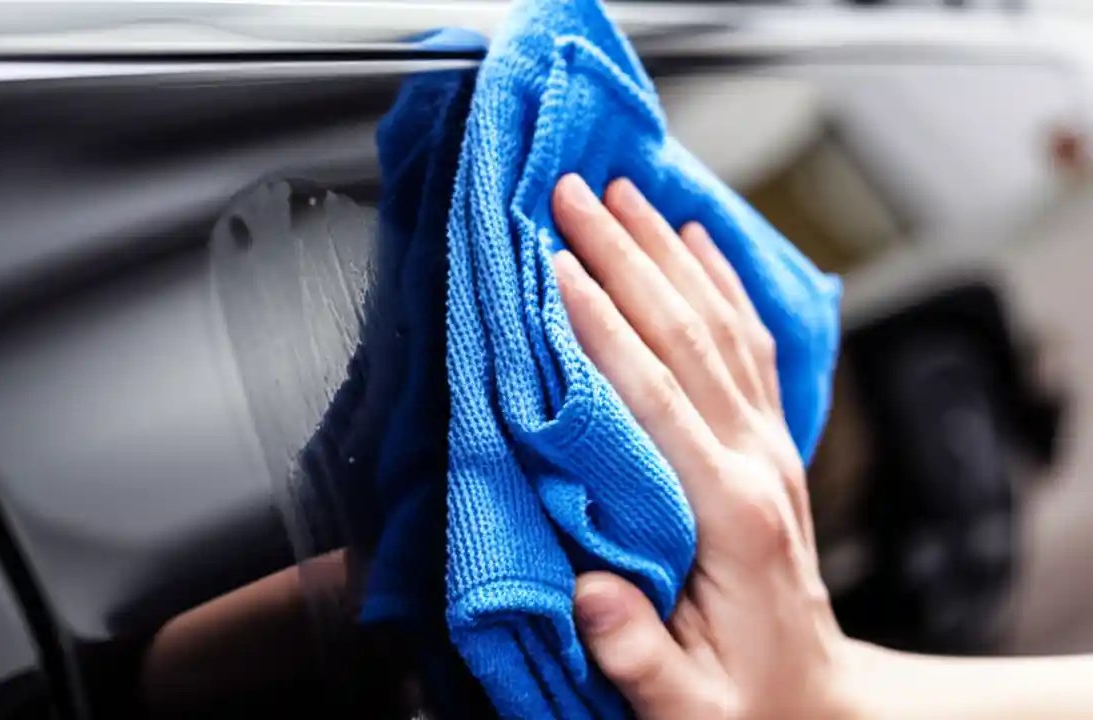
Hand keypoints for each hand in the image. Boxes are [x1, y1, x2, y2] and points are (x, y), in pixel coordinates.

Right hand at [550, 174, 853, 719]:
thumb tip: (592, 593)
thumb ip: (638, 651)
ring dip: (664, 250)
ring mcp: (770, 445)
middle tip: (570, 194)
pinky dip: (721, 279)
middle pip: (685, 335)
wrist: (812, 701)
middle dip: (623, 256)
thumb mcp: (684, 705)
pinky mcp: (770, 441)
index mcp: (727, 514)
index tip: (554, 268)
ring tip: (619, 190)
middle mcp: (755, 462)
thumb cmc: (737, 700)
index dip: (602, 328)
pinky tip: (693, 237)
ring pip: (717, 323)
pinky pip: (749, 343)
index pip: (655, 398)